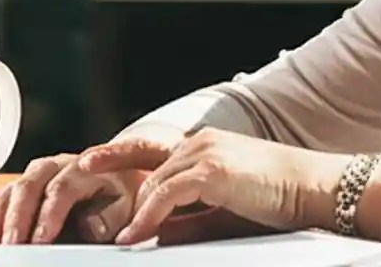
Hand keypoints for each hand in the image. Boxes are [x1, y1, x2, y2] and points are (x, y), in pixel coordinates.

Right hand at [0, 151, 144, 244]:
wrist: (115, 177)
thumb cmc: (121, 196)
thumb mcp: (126, 204)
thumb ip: (110, 216)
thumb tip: (90, 226)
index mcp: (85, 168)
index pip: (63, 188)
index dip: (50, 214)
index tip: (40, 240)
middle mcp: (56, 166)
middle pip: (30, 185)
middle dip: (16, 216)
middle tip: (8, 244)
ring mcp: (34, 174)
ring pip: (9, 190)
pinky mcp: (20, 186)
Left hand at [78, 126, 320, 244]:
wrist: (314, 188)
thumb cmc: (276, 201)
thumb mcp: (222, 212)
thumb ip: (187, 219)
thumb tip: (153, 235)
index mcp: (201, 148)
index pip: (146, 151)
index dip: (113, 159)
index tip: (82, 168)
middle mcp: (198, 143)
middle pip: (136, 163)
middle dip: (101, 183)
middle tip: (67, 204)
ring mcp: (205, 152)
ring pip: (148, 182)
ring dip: (123, 212)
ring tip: (99, 237)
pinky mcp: (213, 170)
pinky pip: (167, 195)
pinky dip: (146, 218)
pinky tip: (132, 238)